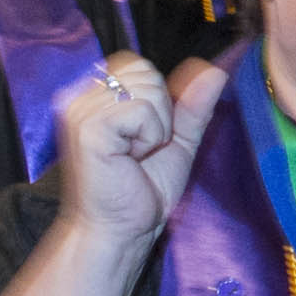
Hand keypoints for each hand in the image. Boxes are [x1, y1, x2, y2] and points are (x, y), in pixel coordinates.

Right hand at [50, 54, 226, 248]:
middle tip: (139, 150)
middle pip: (146, 72)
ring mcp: (80, 110)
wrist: (120, 230)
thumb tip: (216, 71)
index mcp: (93, 95)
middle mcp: (79, 96)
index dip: (157, 99)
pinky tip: (129, 159)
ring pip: (148, 89)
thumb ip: (193, 105)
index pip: (139, 65)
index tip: (144, 138)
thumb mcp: (177, 141)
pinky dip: (149, 136)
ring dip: (155, 128)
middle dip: (159, 113)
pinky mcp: (88, 127)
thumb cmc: (140, 190)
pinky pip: (141, 110)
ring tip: (133, 155)